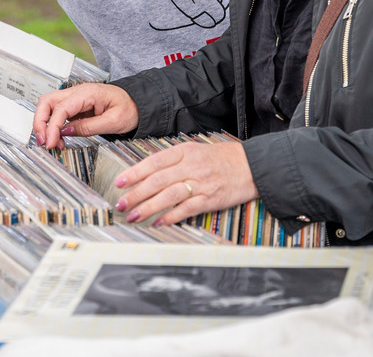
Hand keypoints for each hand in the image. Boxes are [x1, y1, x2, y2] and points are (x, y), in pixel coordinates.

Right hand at [33, 83, 138, 148]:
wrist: (138, 103)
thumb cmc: (129, 108)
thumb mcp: (114, 122)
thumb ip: (89, 127)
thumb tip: (66, 132)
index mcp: (87, 93)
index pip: (61, 108)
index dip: (52, 127)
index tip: (50, 143)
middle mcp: (77, 92)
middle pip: (46, 102)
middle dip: (40, 122)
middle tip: (43, 142)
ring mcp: (75, 98)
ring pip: (48, 106)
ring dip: (44, 124)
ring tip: (51, 143)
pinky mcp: (75, 106)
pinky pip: (57, 113)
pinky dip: (53, 126)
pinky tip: (59, 139)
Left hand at [113, 139, 258, 225]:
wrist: (253, 165)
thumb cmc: (223, 158)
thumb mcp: (196, 150)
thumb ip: (174, 160)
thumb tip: (148, 173)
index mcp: (185, 151)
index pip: (154, 162)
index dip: (134, 173)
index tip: (119, 182)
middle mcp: (191, 166)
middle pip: (157, 180)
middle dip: (136, 194)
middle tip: (121, 204)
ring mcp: (201, 183)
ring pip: (168, 195)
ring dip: (148, 207)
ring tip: (134, 215)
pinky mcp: (210, 198)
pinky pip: (186, 208)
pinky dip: (171, 216)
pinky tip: (159, 222)